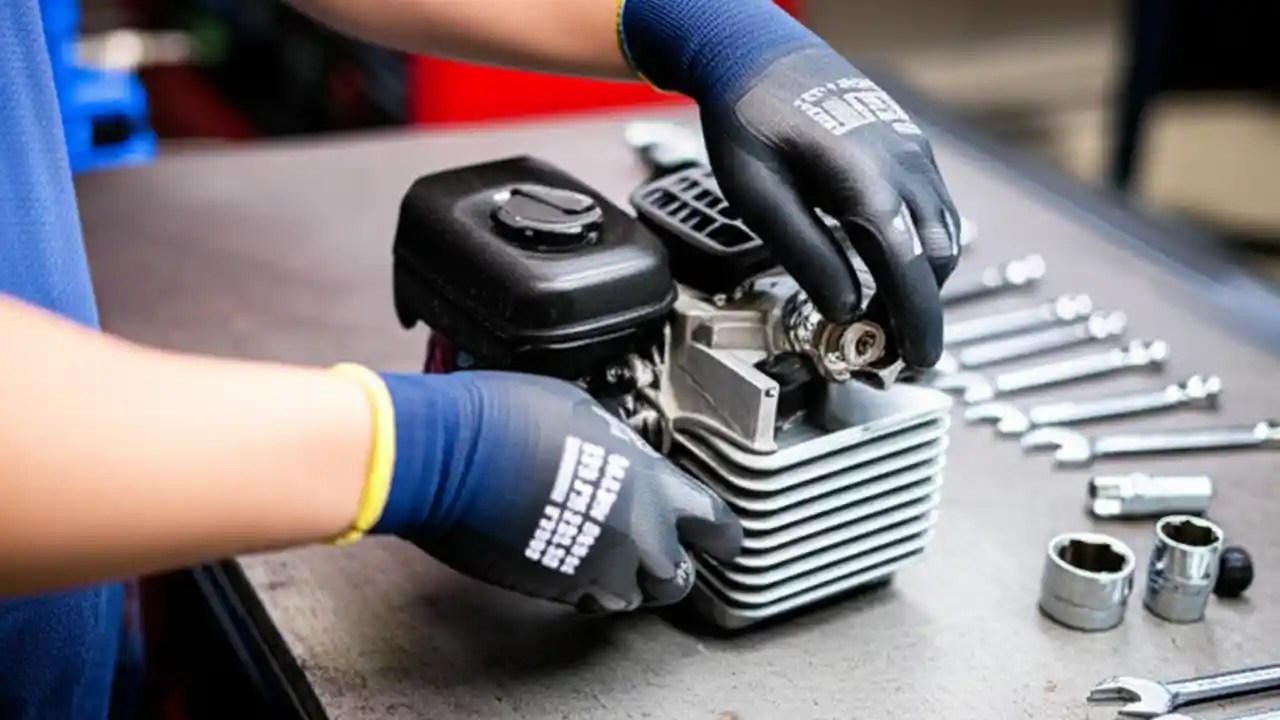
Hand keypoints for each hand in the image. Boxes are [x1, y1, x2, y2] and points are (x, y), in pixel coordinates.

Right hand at [372, 371, 741, 611]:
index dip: (722, 532)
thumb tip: (618, 451)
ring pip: (636, 597)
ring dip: (630, 582)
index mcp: (651, 482)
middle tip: (662, 554)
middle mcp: (636, 533)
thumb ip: (618, 446)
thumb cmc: (508, 417)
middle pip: (681, 576)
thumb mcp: (584, 410)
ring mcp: (596, 567)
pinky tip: (572, 560)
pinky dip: (589, 587)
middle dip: (674, 566)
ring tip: (611, 558)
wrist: (453, 454)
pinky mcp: (555, 588)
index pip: (716, 521)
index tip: (722, 536)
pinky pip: (588, 599)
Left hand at [620, 0, 961, 367]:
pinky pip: (933, 207)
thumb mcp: (759, 197)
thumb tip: (842, 309)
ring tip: (882, 313)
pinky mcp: (910, 146)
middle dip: (919, 308)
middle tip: (887, 347)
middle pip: (935, 259)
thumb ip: (805, 254)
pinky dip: (920, 245)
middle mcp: (904, 165)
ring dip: (921, 278)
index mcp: (866, 183)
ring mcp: (914, 152)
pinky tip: (886, 263)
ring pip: (942, 233)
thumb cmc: (749, 121)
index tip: (915, 360)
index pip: (909, 271)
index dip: (916, 322)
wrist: (758, 55)